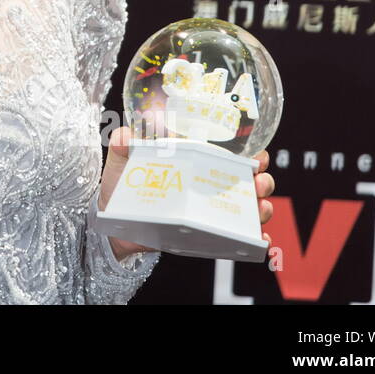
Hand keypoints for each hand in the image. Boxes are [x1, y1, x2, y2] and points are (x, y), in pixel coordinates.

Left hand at [99, 126, 275, 257]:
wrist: (112, 223)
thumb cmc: (122, 187)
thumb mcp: (123, 162)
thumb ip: (122, 145)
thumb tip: (124, 134)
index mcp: (195, 164)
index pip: (231, 157)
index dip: (252, 157)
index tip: (258, 158)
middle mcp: (207, 187)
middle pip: (247, 184)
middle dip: (262, 183)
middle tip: (258, 184)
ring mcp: (208, 212)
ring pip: (247, 209)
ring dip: (260, 208)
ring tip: (258, 208)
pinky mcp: (205, 235)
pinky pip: (235, 238)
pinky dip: (251, 239)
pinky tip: (257, 239)